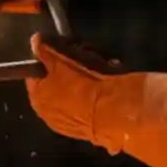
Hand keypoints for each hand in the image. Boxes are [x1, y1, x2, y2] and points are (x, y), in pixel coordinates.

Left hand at [25, 32, 166, 166]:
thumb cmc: (92, 86)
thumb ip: (49, 48)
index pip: (38, 73)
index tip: (71, 45)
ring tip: (112, 64)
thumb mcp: (67, 59)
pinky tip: (120, 75)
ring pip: (86, 87)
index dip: (55, 55)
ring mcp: (82, 123)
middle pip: (63, 79)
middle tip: (96, 53)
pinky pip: (104, 99)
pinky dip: (112, 86)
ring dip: (98, 71)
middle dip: (80, 62)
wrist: (128, 116)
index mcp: (42, 103)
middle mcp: (57, 117)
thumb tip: (37, 40)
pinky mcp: (106, 126)